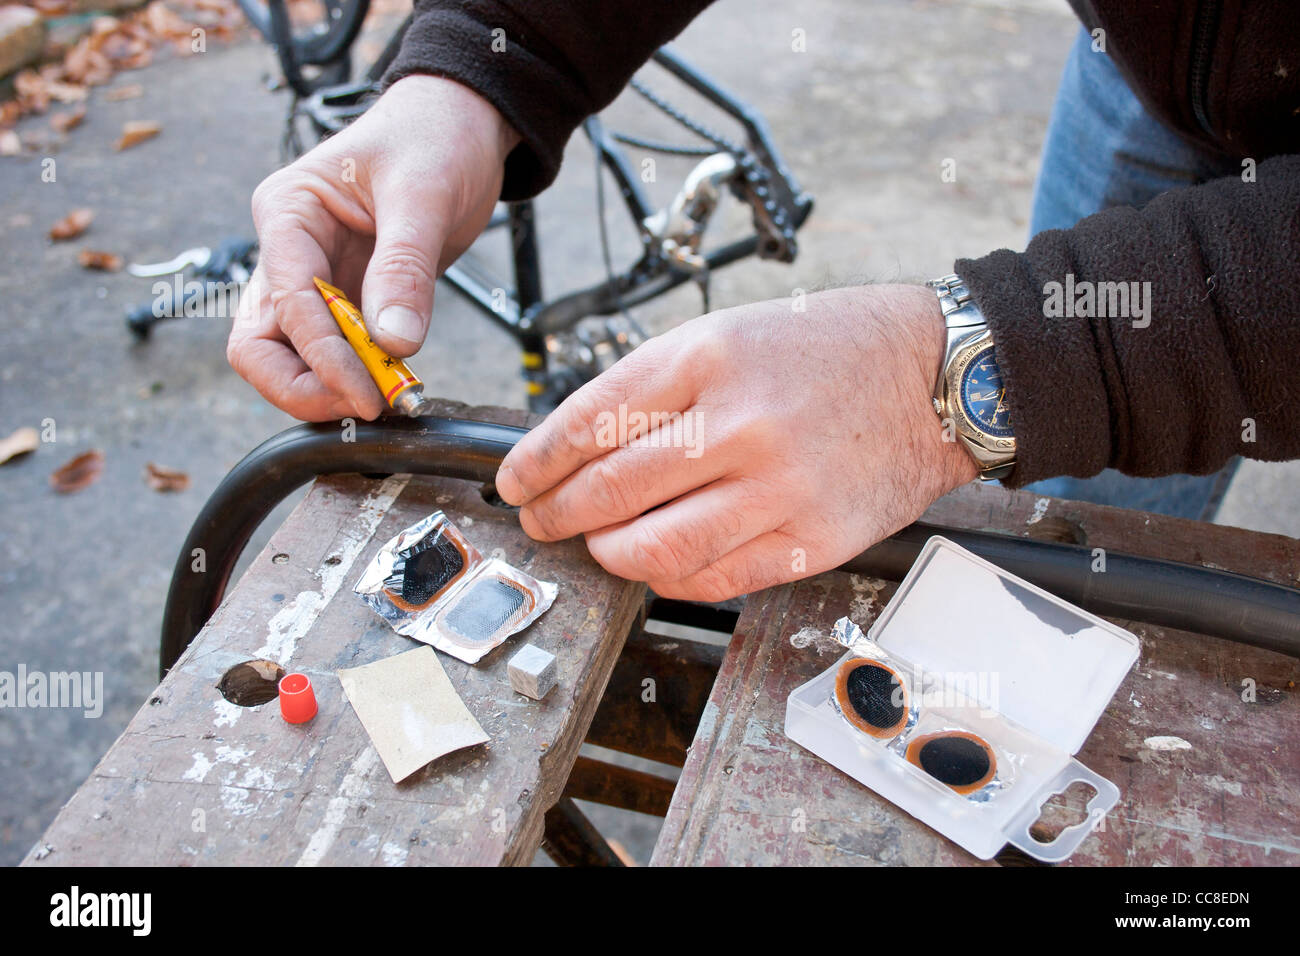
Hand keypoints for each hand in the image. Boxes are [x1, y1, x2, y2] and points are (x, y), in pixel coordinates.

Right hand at [227, 76, 519, 419]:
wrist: (463, 127)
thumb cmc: (435, 138)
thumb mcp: (424, 193)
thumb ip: (405, 267)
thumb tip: (394, 342)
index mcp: (288, 212)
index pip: (285, 301)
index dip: (322, 357)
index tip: (367, 394)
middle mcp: (288, 250)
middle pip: (261, 344)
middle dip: (306, 385)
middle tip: (366, 406)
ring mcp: (314, 279)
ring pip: (288, 357)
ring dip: (329, 387)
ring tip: (388, 397)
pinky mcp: (346, 299)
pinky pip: (335, 352)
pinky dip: (357, 376)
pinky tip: (393, 383)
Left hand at [494, 285, 978, 600]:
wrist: (934, 375)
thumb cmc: (827, 349)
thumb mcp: (728, 333)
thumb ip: (653, 386)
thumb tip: (576, 447)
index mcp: (707, 356)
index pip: (588, 421)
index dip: (536, 461)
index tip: (515, 481)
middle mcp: (739, 422)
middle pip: (609, 491)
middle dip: (556, 513)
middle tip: (541, 520)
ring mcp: (779, 487)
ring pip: (654, 550)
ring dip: (606, 554)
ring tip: (598, 545)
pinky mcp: (813, 540)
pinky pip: (715, 579)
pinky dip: (670, 579)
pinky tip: (657, 565)